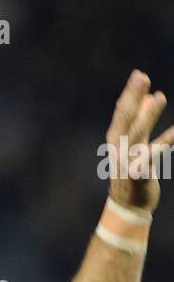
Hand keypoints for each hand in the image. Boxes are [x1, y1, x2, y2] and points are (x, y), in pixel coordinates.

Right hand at [106, 70, 171, 214]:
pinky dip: (167, 142)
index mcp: (116, 138)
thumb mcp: (135, 145)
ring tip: (159, 98)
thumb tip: (150, 96)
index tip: (139, 74)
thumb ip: (142, 121)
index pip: (121, 111)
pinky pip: (155, 154)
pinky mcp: (139, 173)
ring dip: (148, 115)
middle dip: (133, 96)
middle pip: (125, 117)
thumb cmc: (133, 172)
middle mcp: (118, 147)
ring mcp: (127, 159)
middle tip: (141, 77)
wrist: (128, 207)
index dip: (130, 92)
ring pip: (137, 133)